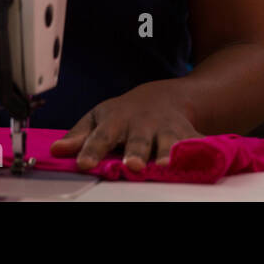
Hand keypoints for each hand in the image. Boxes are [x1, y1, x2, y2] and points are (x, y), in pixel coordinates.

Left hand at [50, 82, 199, 171]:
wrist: (163, 97)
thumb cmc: (124, 114)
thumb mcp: (98, 118)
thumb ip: (78, 136)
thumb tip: (55, 151)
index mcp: (117, 121)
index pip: (101, 136)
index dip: (92, 150)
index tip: (84, 164)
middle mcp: (143, 124)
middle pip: (138, 140)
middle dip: (136, 152)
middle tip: (133, 165)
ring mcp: (167, 129)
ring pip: (168, 141)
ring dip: (168, 152)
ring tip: (165, 165)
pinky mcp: (188, 134)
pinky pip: (198, 143)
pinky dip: (203, 150)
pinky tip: (207, 158)